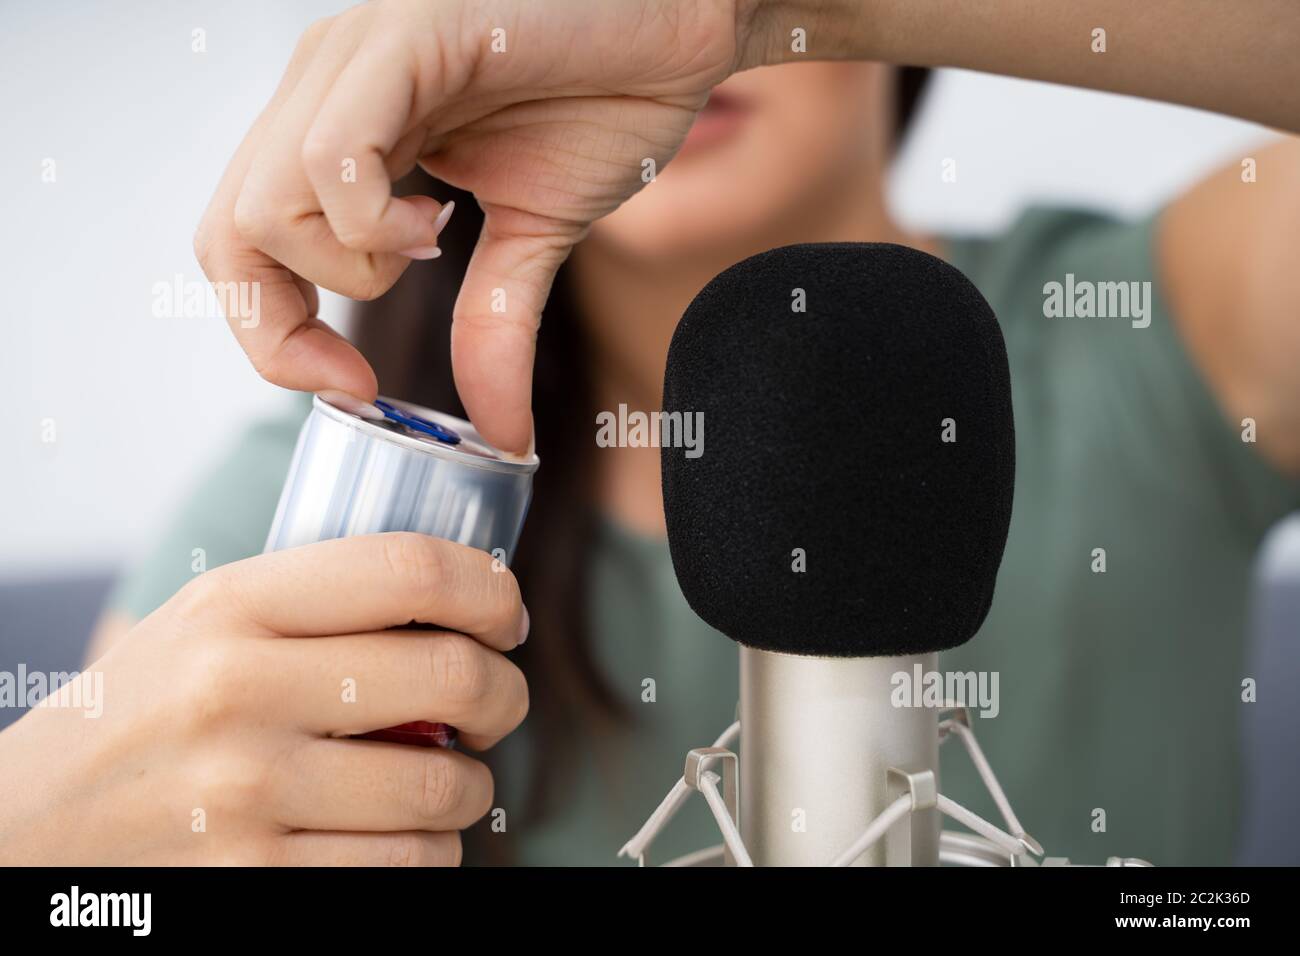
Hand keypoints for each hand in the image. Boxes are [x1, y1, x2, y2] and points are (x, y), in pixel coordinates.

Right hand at [0, 533, 528, 865]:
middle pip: (452, 674)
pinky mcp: (257, 881)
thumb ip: (319, 601)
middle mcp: (239, 691)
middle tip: (497, 702)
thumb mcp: (204, 622)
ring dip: (472, 785)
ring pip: (445, 787)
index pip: (411, 569)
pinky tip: (407, 833)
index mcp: (233, 605)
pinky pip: (410, 866)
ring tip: (449, 778)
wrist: (28, 831)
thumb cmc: (144, 712)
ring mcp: (247, 794)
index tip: (506, 616)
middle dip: (504, 694)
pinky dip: (433, 851)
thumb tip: (463, 601)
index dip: (491, 589)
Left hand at [196, 0, 757, 453]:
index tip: (351, 387)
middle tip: (361, 366)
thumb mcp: (534, 238)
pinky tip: (438, 215)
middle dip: (284, 330)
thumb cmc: (607, 99)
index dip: (273, 338)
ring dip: (351, 267)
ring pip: (265, 206)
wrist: (682, 27)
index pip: (241, 245)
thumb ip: (494, 325)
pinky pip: (332, 157)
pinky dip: (374, 222)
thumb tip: (504, 434)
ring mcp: (354, 59)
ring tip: (433, 242)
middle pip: (229, 236)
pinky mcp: (402, 37)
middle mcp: (325, 88)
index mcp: (340, 129)